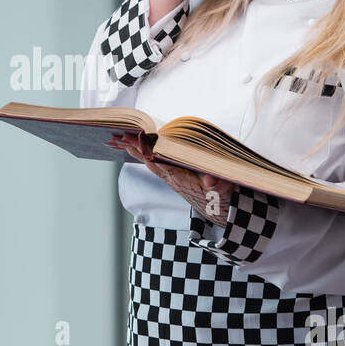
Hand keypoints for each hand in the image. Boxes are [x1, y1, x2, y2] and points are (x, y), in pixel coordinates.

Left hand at [106, 133, 241, 208]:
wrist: (219, 209)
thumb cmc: (222, 195)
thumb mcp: (225, 190)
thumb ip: (219, 185)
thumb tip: (211, 182)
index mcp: (183, 179)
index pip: (162, 163)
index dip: (149, 152)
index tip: (137, 141)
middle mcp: (173, 179)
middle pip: (150, 161)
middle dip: (135, 149)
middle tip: (120, 136)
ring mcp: (170, 178)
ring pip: (148, 161)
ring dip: (134, 150)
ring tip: (119, 139)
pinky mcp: (171, 176)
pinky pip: (152, 162)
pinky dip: (142, 153)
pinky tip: (132, 147)